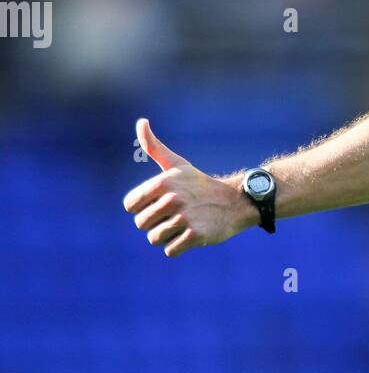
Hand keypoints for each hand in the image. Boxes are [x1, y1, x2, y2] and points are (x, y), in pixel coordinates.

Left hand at [123, 118, 255, 256]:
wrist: (234, 202)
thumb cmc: (199, 184)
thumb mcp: (176, 164)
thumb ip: (154, 146)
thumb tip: (141, 122)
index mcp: (162, 182)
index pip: (131, 206)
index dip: (143, 208)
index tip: (160, 204)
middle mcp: (172, 199)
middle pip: (142, 224)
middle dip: (156, 223)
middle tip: (176, 215)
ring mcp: (184, 218)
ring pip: (154, 239)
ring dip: (167, 236)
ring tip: (183, 225)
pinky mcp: (195, 236)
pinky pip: (170, 250)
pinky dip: (178, 247)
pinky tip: (190, 235)